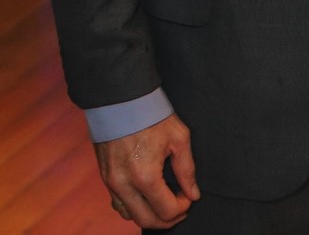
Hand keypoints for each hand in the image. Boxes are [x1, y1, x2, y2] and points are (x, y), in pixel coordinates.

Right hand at [95, 114, 199, 228]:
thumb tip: (193, 194)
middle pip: (147, 220)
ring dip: (149, 215)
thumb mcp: (178, 138)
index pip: (166, 210)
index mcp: (145, 176)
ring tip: (165, 202)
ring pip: (130, 216)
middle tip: (181, 206)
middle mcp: (124, 185)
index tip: (189, 198)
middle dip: (167, 219)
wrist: (122, 100)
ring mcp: (111, 183)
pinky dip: (133, 208)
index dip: (182, 208)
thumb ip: (187, 169)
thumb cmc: (152, 115)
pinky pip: (118, 204)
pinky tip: (146, 197)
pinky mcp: (105, 178)